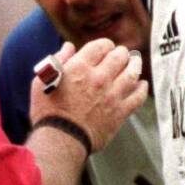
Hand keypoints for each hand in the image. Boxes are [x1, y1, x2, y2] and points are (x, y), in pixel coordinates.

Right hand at [29, 39, 147, 152]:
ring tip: (135, 62)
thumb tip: (69, 47)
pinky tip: (142, 84)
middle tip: (121, 54)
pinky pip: (137, 96)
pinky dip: (142, 88)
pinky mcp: (120, 112)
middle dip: (121, 53)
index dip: (105, 45)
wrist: (60, 139)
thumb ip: (58, 61)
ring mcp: (112, 95)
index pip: (101, 46)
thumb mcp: (42, 80)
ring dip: (135, 64)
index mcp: (80, 67)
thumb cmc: (48, 111)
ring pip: (132, 73)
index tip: (105, 49)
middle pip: (119, 56)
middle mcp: (99, 78)